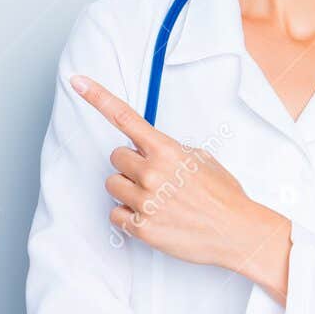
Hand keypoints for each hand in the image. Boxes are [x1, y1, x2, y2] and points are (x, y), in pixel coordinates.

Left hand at [70, 74, 287, 274]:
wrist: (237, 231)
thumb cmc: (222, 194)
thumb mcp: (199, 158)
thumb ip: (168, 150)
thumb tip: (148, 150)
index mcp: (166, 150)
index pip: (125, 117)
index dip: (97, 97)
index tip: (77, 82)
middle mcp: (151, 173)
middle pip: (116, 157)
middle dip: (131, 165)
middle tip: (154, 177)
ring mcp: (145, 201)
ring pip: (112, 185)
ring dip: (128, 189)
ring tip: (155, 199)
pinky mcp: (141, 227)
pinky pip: (115, 214)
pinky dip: (129, 216)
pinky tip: (152, 216)